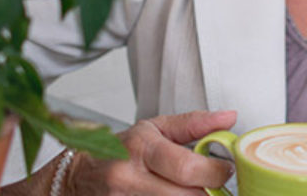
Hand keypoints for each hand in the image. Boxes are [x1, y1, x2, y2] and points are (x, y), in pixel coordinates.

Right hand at [68, 109, 236, 194]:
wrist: (78, 176)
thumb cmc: (121, 151)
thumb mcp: (155, 128)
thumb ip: (194, 124)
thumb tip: (228, 118)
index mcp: (142, 150)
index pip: (188, 169)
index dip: (216, 173)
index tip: (225, 169)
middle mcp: (130, 180)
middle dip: (208, 191)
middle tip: (214, 184)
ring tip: (192, 188)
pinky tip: (177, 195)